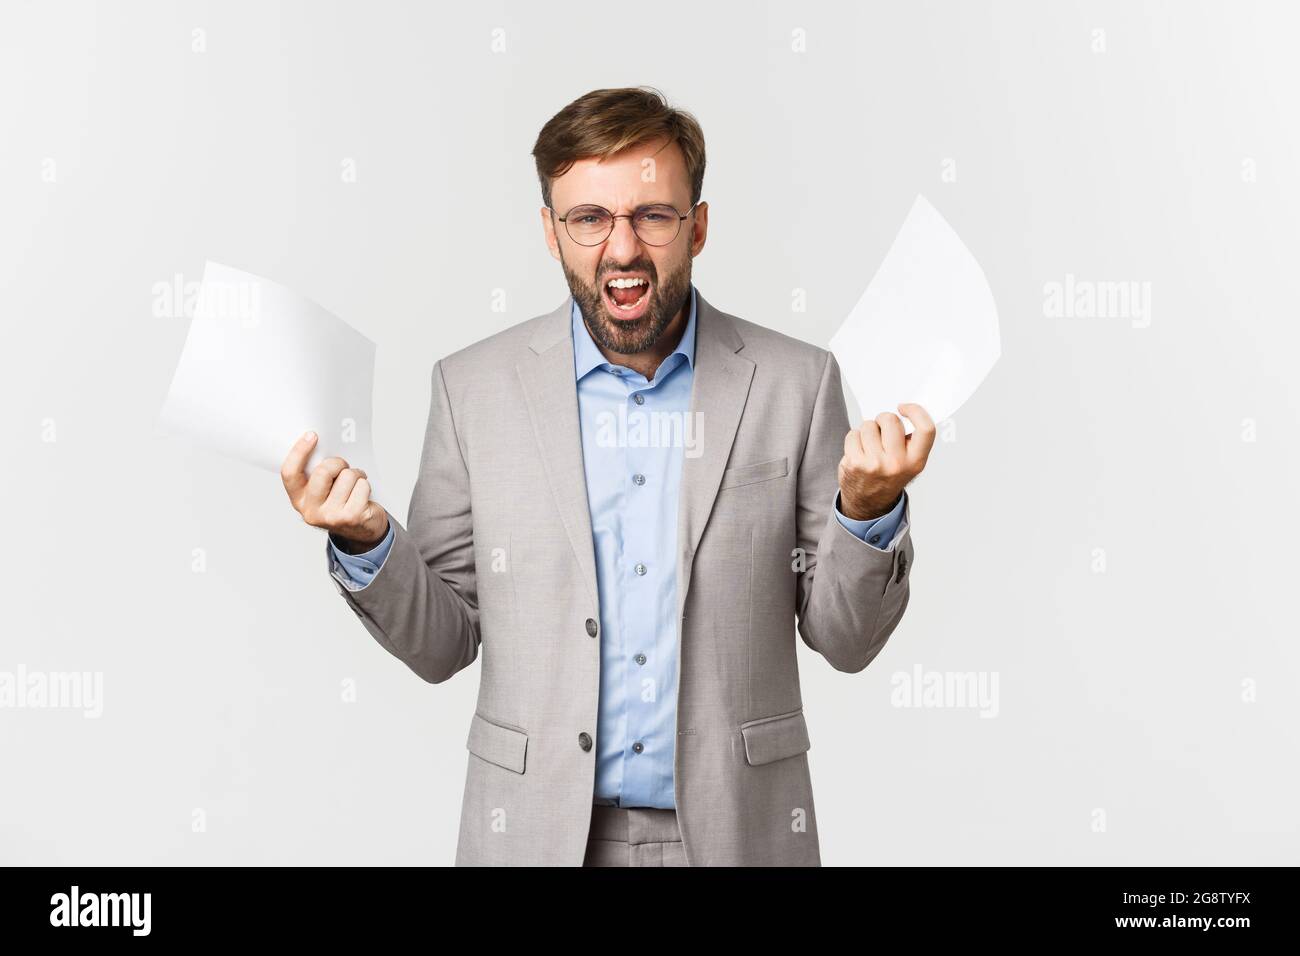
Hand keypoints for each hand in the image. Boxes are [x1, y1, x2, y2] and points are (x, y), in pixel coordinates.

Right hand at [281, 431, 388, 550]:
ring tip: (355, 485)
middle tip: (343, 467)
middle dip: (338, 463)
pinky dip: (365, 485)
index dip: (299, 452)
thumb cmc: (342, 503)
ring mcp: (331, 516)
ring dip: (356, 475)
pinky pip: (362, 486)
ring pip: (347, 476)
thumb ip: (317, 474)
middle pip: (323, 471)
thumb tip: (322, 444)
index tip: (312, 435)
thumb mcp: (323, 491)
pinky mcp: (351, 517)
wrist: (362, 530)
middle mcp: (311, 511)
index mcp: (299, 500)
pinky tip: (363, 495)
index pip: (289, 473)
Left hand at [838, 403, 935, 519]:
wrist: (868, 501)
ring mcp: (874, 464)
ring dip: (868, 431)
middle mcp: (896, 464)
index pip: (926, 428)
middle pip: (890, 420)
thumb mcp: (911, 462)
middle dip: (883, 420)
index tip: (903, 407)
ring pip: (869, 425)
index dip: (916, 411)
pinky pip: (853, 434)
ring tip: (870, 445)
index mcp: (916, 461)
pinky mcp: (854, 463)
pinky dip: (854, 438)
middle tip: (882, 431)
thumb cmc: (889, 475)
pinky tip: (859, 451)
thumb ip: (912, 440)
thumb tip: (905, 410)